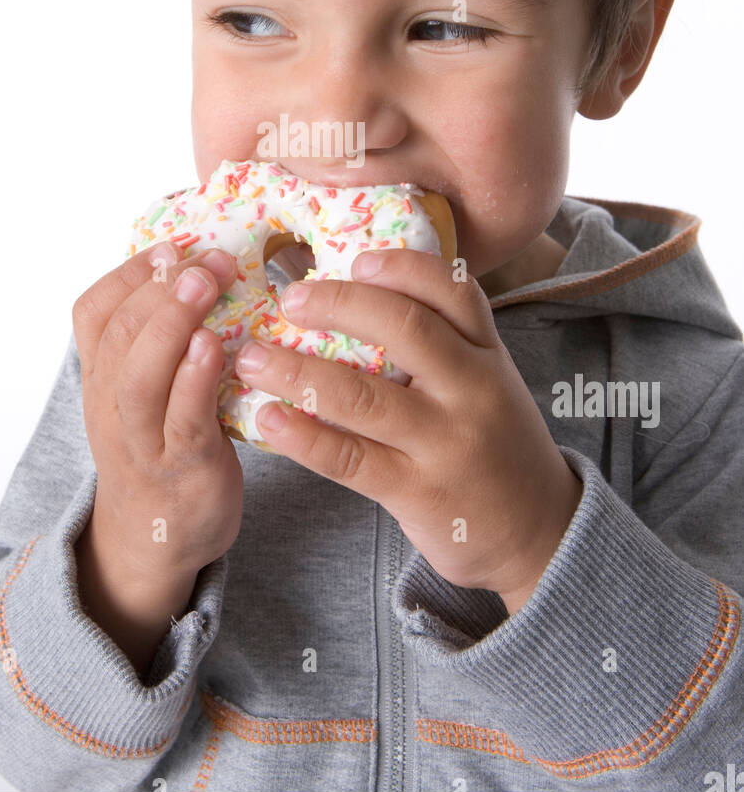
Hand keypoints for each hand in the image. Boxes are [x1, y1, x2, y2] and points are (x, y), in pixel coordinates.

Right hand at [72, 239, 244, 583]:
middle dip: (160, 287)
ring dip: (171, 322)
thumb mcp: (143, 393)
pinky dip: (195, 378)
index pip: (93, 313)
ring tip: (204, 284)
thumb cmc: (161, 450)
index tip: (171, 247)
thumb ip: (157, 342)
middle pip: (117, 335)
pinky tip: (216, 347)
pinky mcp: (184, 467)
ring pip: (138, 376)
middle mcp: (112, 405)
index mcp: (101, 379)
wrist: (154, 541)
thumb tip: (197, 271)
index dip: (129, 273)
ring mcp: (144, 439)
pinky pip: (182, 418)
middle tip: (204, 257)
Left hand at [234, 249, 581, 613]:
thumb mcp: (489, 382)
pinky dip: (300, 436)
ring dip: (296, 372)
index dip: (401, 267)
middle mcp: (472, 391)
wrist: (541, 532)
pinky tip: (267, 419)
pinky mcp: (418, 492)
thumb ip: (444, 344)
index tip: (356, 259)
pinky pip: (348, 457)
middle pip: (405, 329)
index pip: (454, 291)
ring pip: (361, 396)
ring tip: (251, 358)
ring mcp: (445, 443)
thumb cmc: (496, 445)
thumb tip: (360, 295)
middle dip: (338, 305)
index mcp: (489, 354)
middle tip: (289, 299)